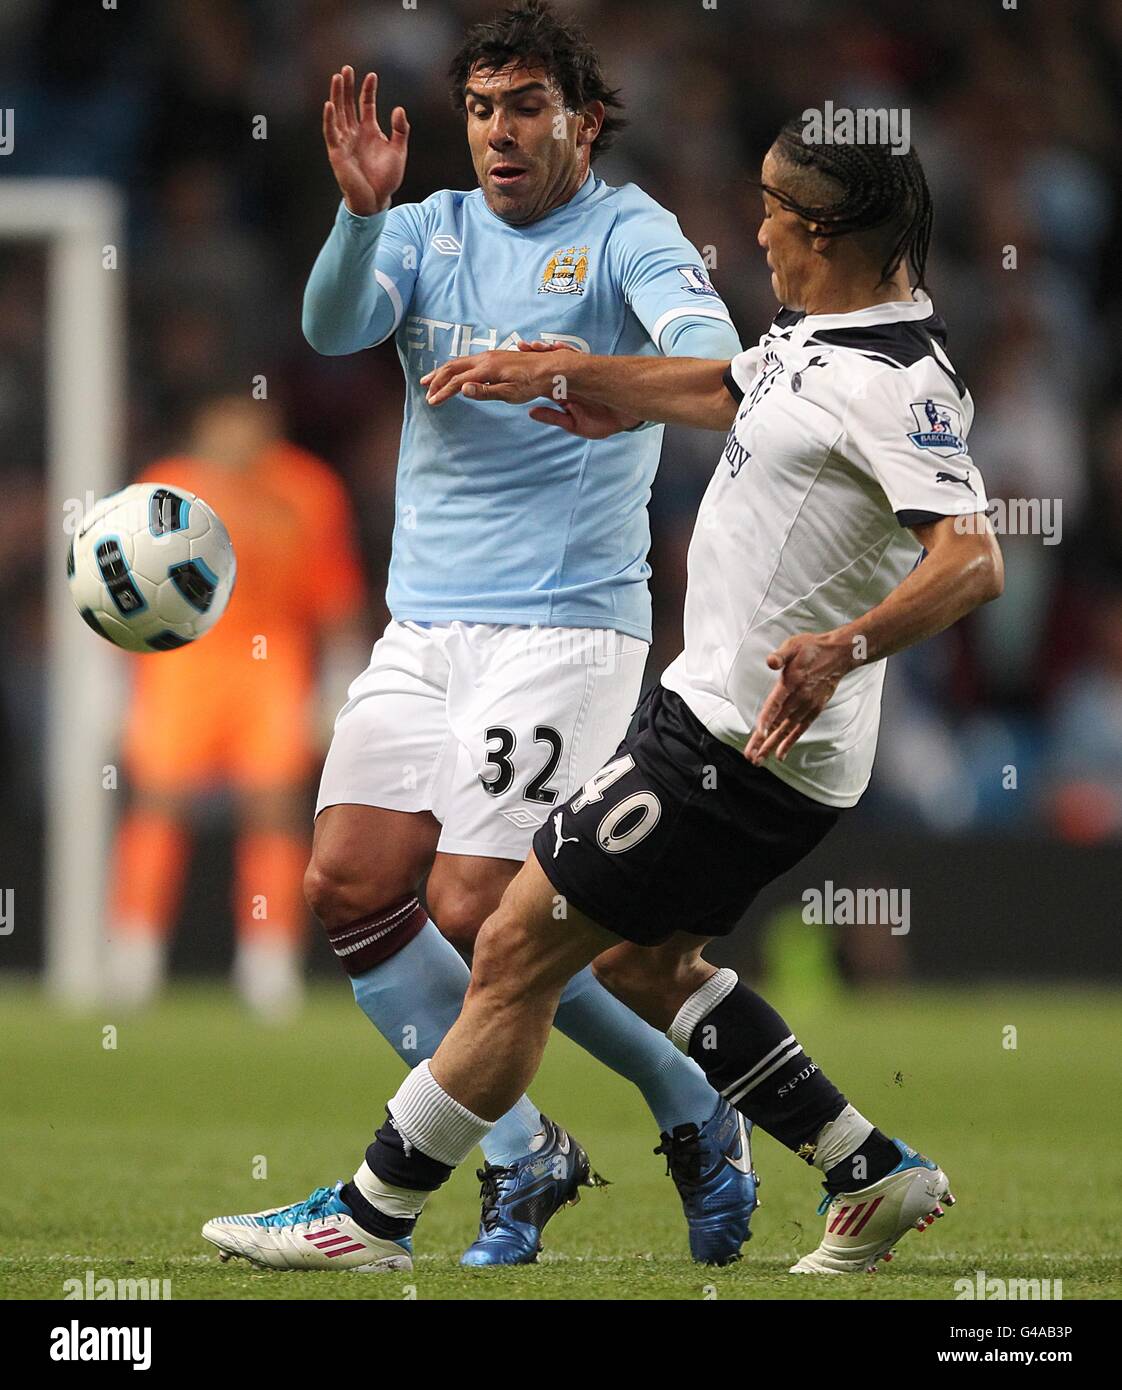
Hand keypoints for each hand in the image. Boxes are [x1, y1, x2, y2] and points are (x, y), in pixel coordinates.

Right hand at [323, 66, 408, 216]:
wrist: (377, 199)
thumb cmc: (387, 178)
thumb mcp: (398, 151)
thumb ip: (400, 130)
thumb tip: (399, 109)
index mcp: (369, 130)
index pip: (366, 104)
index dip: (368, 90)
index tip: (372, 75)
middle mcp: (355, 132)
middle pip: (349, 104)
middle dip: (348, 87)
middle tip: (347, 69)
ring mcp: (345, 141)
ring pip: (338, 113)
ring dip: (337, 96)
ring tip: (337, 77)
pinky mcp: (337, 152)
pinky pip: (331, 132)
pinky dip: (329, 119)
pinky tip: (329, 104)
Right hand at [421, 348, 560, 405]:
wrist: (551, 368)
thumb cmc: (533, 383)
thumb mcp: (510, 393)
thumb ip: (485, 391)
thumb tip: (462, 389)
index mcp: (486, 368)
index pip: (457, 381)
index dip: (442, 392)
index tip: (432, 402)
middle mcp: (485, 359)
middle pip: (453, 367)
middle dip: (436, 378)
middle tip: (423, 388)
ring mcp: (489, 356)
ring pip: (459, 362)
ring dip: (443, 371)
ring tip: (432, 379)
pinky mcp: (495, 357)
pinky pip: (468, 361)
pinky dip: (455, 368)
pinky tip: (455, 374)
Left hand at [519, 341, 642, 437]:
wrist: (628, 416)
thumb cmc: (605, 420)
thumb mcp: (574, 424)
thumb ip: (553, 417)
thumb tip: (531, 412)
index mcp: (562, 393)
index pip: (539, 382)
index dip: (525, 375)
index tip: (510, 369)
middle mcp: (569, 381)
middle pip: (546, 366)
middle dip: (532, 357)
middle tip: (517, 348)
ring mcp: (580, 374)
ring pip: (559, 359)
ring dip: (545, 351)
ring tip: (532, 345)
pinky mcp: (592, 370)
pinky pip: (577, 357)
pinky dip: (566, 351)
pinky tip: (555, 347)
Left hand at [743, 631, 857, 764]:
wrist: (839, 655)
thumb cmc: (812, 649)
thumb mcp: (794, 645)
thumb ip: (780, 656)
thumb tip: (770, 662)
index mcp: (791, 682)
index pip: (776, 704)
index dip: (768, 719)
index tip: (759, 734)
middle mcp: (799, 698)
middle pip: (778, 723)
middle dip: (763, 741)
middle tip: (751, 756)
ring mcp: (807, 706)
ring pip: (787, 730)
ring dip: (772, 745)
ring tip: (759, 760)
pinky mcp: (814, 710)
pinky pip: (800, 729)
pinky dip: (790, 742)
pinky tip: (779, 754)